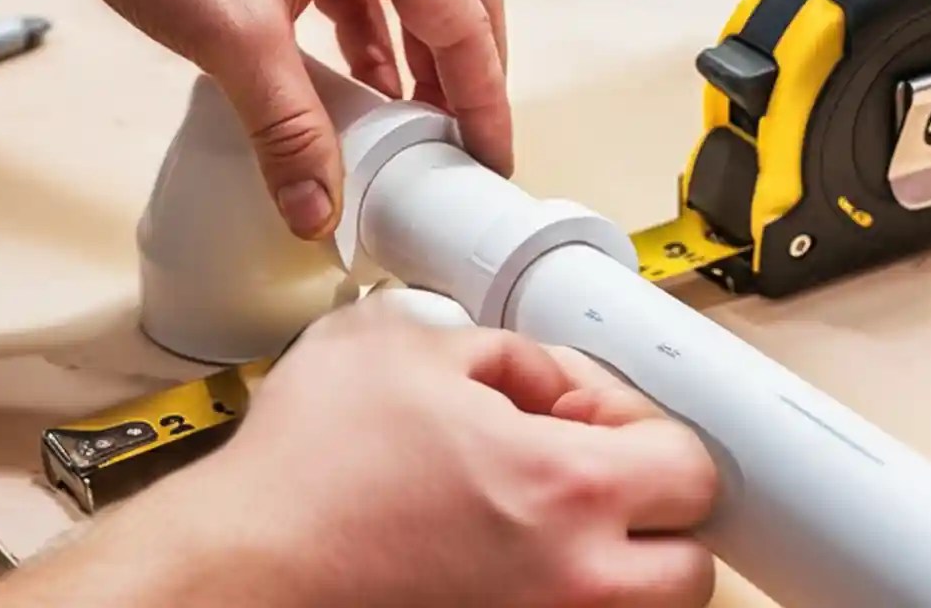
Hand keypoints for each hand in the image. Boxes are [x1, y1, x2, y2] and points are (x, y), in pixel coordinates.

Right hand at [0, 294, 717, 607]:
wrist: (238, 569)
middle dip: (654, 513)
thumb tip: (542, 383)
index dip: (644, 425)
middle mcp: (567, 584)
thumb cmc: (301, 474)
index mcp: (560, 489)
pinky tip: (498, 556)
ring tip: (546, 523)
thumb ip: (503, 350)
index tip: (589, 419)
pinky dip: (555, 592)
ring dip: (615, 562)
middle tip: (592, 479)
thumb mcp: (398, 347)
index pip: (690, 467)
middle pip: (692, 566)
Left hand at [14, 0, 511, 239]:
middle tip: (463, 151)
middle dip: (467, 80)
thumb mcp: (230, 33)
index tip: (489, 163)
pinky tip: (358, 94)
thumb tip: (317, 210)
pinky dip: (373, 48)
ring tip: (414, 136)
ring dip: (420, 67)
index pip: (463, 23)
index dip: (484, 101)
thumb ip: (284, 127)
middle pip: (459, 3)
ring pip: (414, 0)